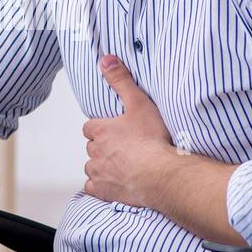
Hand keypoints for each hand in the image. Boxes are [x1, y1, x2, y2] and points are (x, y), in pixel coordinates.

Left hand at [82, 55, 174, 205]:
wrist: (160, 174)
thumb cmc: (152, 140)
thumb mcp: (139, 103)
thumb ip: (121, 80)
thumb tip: (105, 59)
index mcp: (101, 130)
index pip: (90, 127)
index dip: (100, 127)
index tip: (112, 129)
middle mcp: (95, 151)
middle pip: (92, 147)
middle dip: (102, 146)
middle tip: (121, 147)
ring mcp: (98, 172)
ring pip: (91, 167)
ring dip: (100, 165)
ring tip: (119, 165)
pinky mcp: (104, 191)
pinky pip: (93, 188)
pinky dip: (100, 186)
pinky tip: (113, 183)